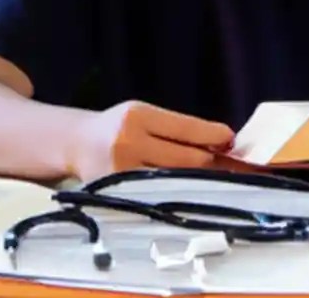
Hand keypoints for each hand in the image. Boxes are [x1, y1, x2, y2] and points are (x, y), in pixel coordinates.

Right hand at [71, 100, 234, 181]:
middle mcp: (128, 143)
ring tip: (214, 177)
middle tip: (229, 162)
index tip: (230, 139)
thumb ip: (176, 128)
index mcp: (137, 117)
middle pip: (185, 159)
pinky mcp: (118, 194)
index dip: (213, 136)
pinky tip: (188, 190)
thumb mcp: (143, 114)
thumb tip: (221, 143)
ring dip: (199, 179)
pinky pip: (159, 195)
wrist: (78, 143)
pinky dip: (178, 193)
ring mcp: (122, 173)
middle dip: (212, 161)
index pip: (186, 129)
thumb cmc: (118, 127)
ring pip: (176, 181)